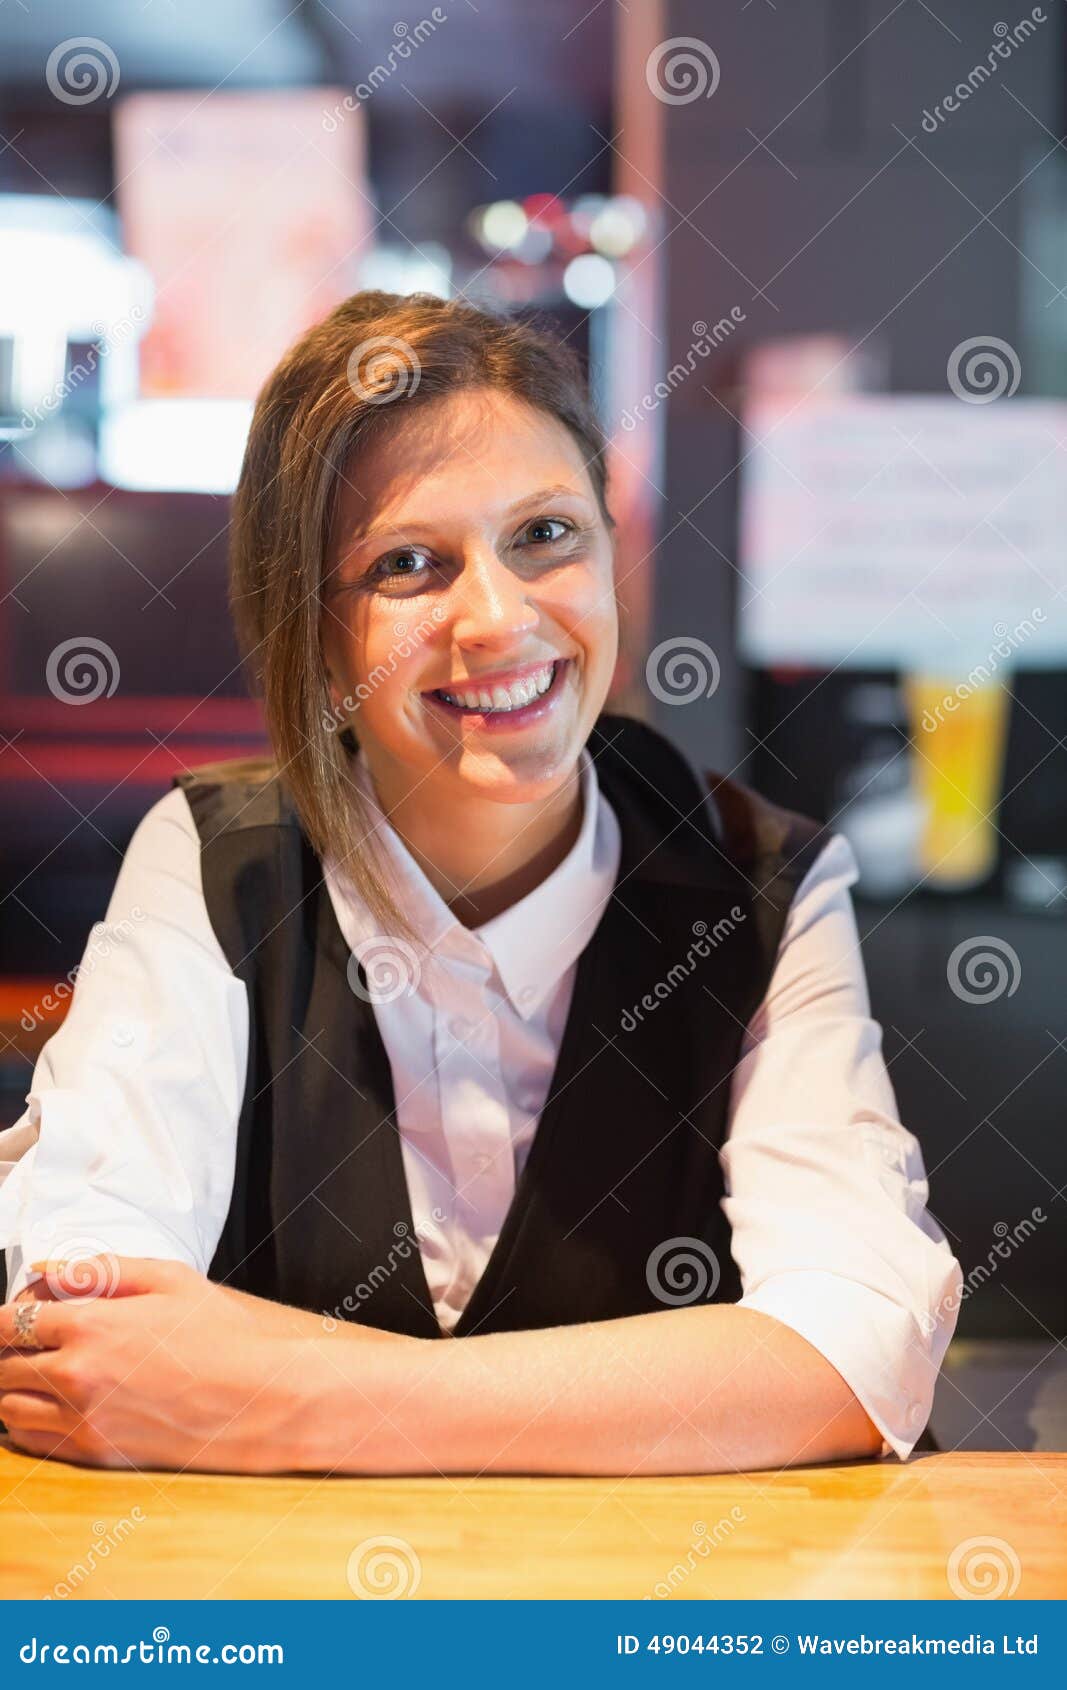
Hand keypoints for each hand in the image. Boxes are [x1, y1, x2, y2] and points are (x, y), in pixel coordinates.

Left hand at [0, 1255, 411, 1471]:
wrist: (260, 1397)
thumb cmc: (223, 1335)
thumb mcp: (169, 1280)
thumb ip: (101, 1270)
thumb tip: (49, 1268)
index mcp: (92, 1325)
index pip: (11, 1321)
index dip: (9, 1315)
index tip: (22, 1314)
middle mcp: (77, 1375)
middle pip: (3, 1364)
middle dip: (10, 1349)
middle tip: (35, 1342)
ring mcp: (83, 1420)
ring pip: (7, 1407)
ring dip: (14, 1387)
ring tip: (43, 1373)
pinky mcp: (95, 1454)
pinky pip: (29, 1442)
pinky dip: (26, 1423)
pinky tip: (52, 1406)